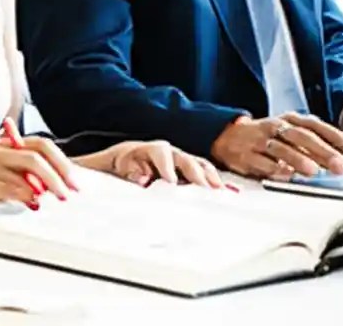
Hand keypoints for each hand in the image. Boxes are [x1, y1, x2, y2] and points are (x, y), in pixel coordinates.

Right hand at [0, 136, 77, 219]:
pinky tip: (33, 204)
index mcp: (5, 144)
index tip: (75, 181)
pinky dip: (26, 196)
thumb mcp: (3, 172)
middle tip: (69, 193)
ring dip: (45, 188)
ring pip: (25, 172)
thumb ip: (26, 172)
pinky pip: (9, 188)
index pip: (41, 144)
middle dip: (58, 175)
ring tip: (54, 200)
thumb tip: (60, 181)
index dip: (61, 161)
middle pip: (35, 157)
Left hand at [89, 140, 223, 187]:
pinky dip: (212, 181)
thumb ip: (130, 172)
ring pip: (198, 164)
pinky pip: (204, 172)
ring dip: (209, 177)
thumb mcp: (120, 166)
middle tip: (203, 189)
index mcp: (151, 149)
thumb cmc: (123, 163)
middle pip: (185, 159)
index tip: (171, 183)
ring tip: (219, 191)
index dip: (167, 168)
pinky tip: (222, 193)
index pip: (161, 154)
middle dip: (195, 173)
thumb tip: (144, 178)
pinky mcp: (189, 168)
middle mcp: (170, 151)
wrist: (126, 158)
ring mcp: (181, 159)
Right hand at [211, 113, 342, 179]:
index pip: (320, 128)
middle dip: (324, 152)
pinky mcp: (245, 154)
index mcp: (292, 120)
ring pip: (281, 148)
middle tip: (341, 166)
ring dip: (298, 159)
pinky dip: (273, 168)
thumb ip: (319, 143)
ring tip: (313, 171)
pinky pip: (260, 161)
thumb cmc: (267, 137)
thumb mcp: (293, 134)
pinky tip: (284, 175)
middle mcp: (277, 127)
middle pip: (303, 137)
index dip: (341, 141)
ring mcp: (260, 140)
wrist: (228, 136)